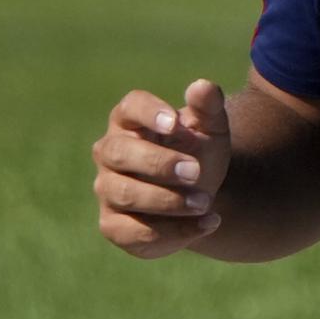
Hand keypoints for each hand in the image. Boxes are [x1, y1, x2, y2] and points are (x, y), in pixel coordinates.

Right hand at [93, 80, 230, 258]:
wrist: (202, 197)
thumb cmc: (198, 153)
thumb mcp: (211, 129)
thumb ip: (209, 107)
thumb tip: (202, 86)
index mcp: (131, 121)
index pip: (130, 108)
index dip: (148, 113)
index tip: (175, 123)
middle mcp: (110, 153)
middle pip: (118, 152)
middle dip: (158, 163)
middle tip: (196, 171)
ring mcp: (108, 189)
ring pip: (124, 194)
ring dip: (167, 200)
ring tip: (205, 202)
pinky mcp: (114, 225)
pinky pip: (132, 231)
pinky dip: (173, 231)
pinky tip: (207, 223)